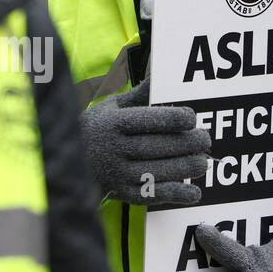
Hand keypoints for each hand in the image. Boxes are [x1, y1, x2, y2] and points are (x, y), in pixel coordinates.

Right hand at [79, 79, 210, 205]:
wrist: (67, 163)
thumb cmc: (97, 129)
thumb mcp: (111, 108)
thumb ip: (138, 95)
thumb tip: (160, 75)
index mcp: (111, 123)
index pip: (146, 120)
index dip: (172, 119)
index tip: (192, 118)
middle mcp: (112, 148)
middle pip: (154, 147)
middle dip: (185, 144)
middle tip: (205, 140)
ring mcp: (116, 173)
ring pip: (155, 172)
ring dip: (184, 168)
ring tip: (203, 163)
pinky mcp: (121, 193)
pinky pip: (151, 195)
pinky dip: (174, 195)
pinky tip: (194, 192)